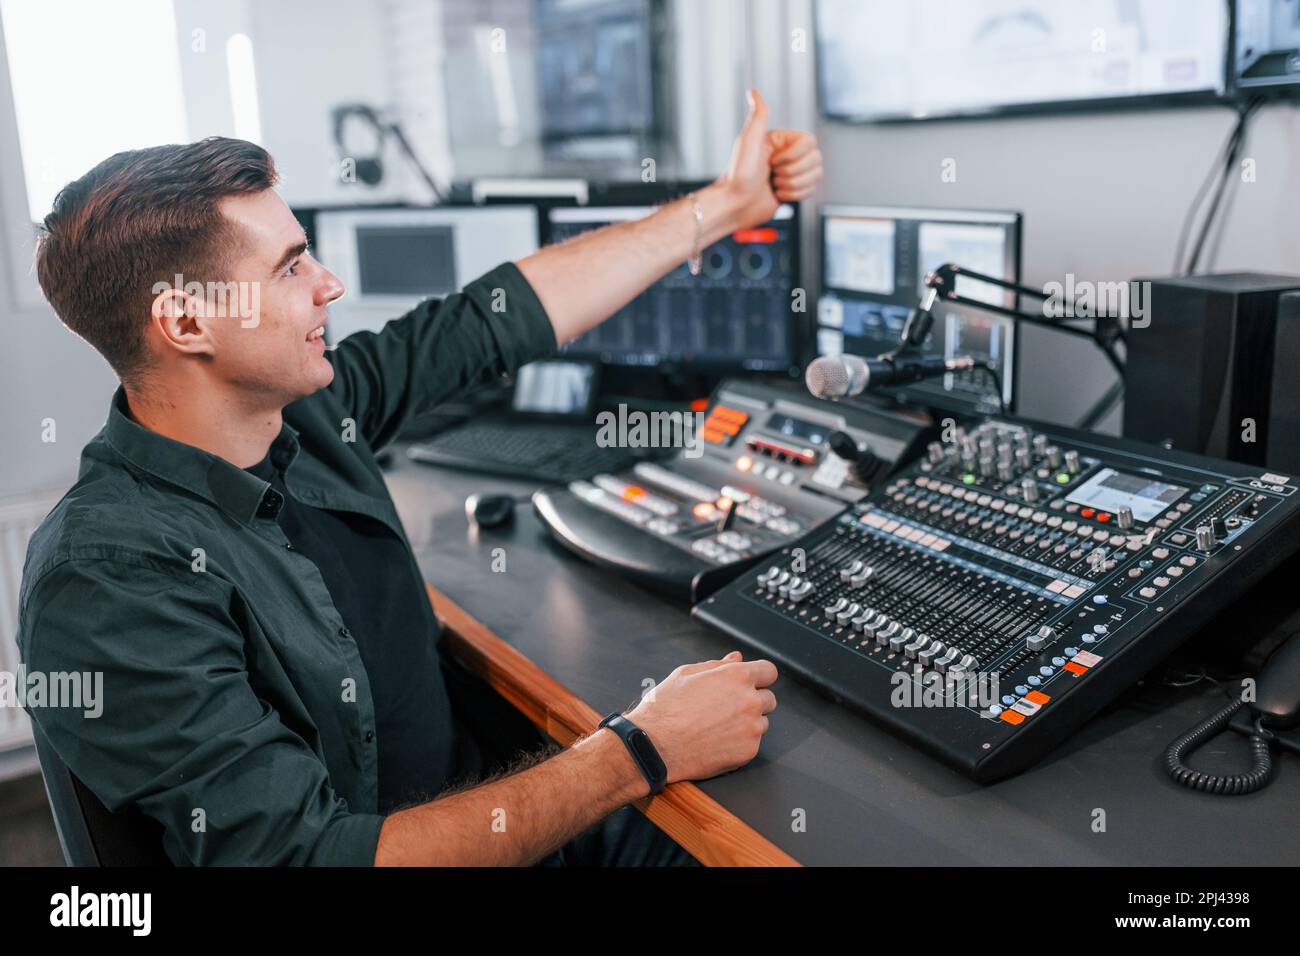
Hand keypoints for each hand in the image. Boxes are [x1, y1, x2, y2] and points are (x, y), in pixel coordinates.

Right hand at [627, 650, 777, 784]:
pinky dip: (740, 743)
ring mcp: (751, 728)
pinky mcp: (748, 751)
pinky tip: (717, 741)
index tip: (751, 683)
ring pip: (762, 722)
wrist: (654, 745)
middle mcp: (749, 701)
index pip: (769, 671)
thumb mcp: (686, 674)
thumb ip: (717, 665)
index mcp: (737, 677)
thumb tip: (736, 658)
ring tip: (718, 726)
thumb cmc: (665, 708)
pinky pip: (753, 743)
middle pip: (769, 698)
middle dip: (753, 700)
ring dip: (747, 723)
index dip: (759, 677)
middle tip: (727, 708)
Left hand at [714, 88, 823, 230]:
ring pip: (816, 175)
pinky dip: (794, 195)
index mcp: (781, 140)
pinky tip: (777, 195)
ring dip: (793, 185)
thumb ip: (758, 114)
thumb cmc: (739, 173)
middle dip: (792, 172)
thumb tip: (753, 90)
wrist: (735, 204)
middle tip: (771, 175)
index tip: (772, 161)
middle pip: (816, 159)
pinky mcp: (794, 189)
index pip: (810, 142)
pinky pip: (811, 190)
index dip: (793, 155)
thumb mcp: (748, 139)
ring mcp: (793, 172)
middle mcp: (789, 154)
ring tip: (773, 185)